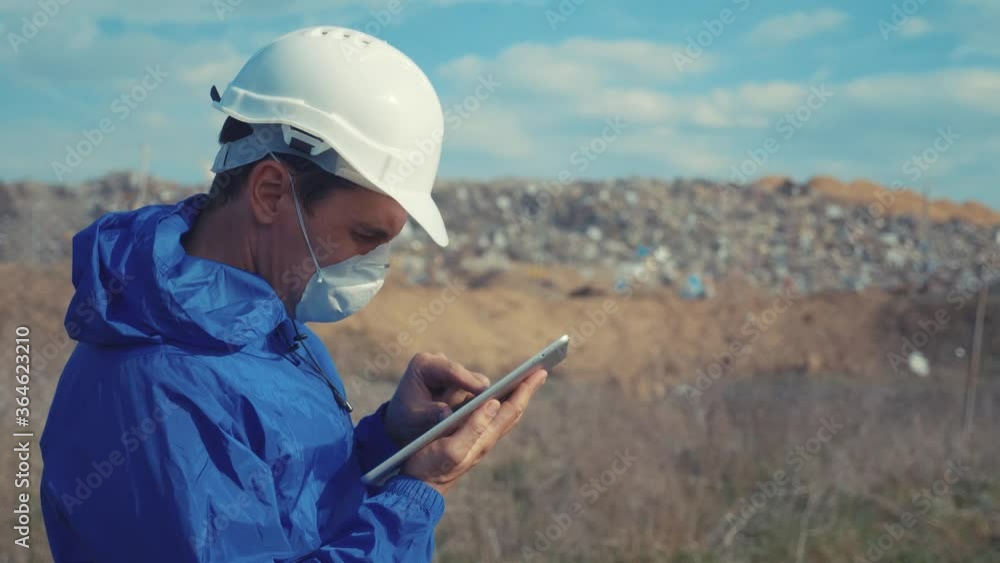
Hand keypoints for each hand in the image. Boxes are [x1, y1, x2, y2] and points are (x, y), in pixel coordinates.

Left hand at [384, 352, 491, 446]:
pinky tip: (489, 416)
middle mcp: (440, 362)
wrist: (403, 425)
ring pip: (477, 384)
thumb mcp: (414, 419)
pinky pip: (478, 392)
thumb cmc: (405, 421)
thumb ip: (430, 415)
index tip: (485, 394)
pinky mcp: (462, 382)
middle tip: (495, 408)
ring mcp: (452, 372)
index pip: (451, 371)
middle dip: (480, 393)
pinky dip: (480, 404)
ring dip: (480, 401)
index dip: (469, 382)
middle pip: (468, 376)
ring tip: (491, 416)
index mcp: (424, 364)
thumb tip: (447, 413)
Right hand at [402, 369, 547, 495]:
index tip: (540, 372)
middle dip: (526, 390)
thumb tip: (494, 403)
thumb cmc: (431, 467)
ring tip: (524, 383)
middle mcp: (487, 439)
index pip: (511, 409)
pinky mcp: (471, 442)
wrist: (419, 488)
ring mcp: (480, 442)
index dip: (525, 390)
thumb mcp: (451, 448)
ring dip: (516, 398)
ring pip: (505, 416)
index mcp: (484, 437)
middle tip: (540, 372)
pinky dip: (501, 406)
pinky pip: (493, 421)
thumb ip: (473, 427)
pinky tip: (498, 401)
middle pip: (513, 411)